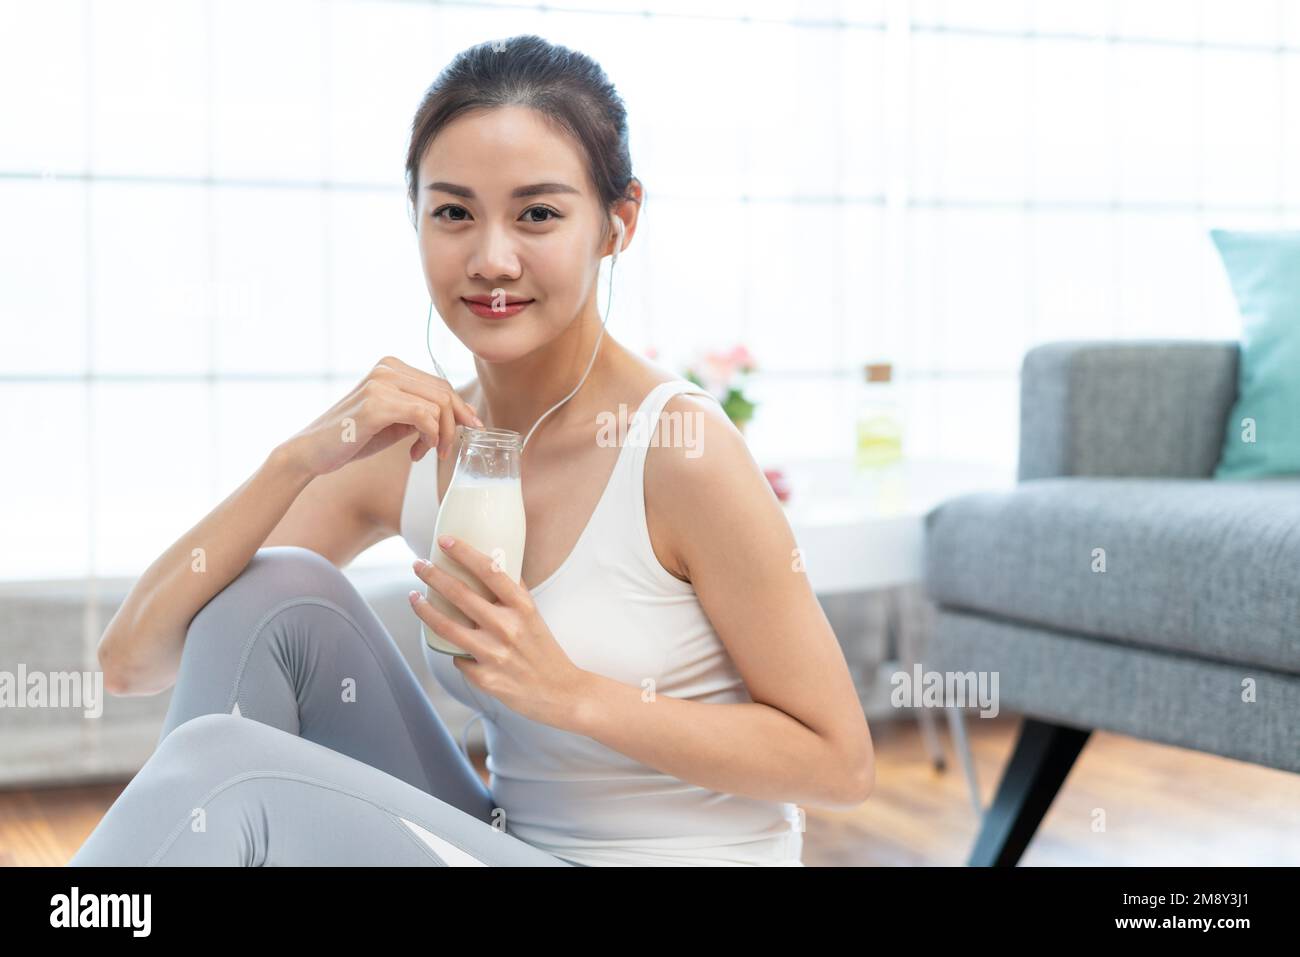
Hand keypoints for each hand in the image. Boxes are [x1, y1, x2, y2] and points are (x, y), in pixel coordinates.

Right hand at [279, 355, 483, 477]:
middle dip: (454, 425)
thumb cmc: (354, 437)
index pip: (440, 384)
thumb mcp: (395, 420)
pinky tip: (416, 453)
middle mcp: (387, 369)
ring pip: (438, 405)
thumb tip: (463, 414)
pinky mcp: (376, 405)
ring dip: (440, 436)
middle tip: (443, 451)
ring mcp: (381, 384)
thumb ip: (423, 412)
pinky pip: (424, 417)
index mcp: (391, 367)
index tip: (468, 430)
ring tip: (425, 452)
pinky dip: (430, 438)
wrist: (312, 452)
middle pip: (444, 392)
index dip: (459, 409)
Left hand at [408, 536, 589, 729]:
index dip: (465, 553)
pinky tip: (454, 648)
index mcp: (522, 608)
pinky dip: (455, 652)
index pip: (490, 571)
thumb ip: (514, 593)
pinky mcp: (485, 678)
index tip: (446, 541)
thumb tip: (495, 564)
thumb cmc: (545, 652)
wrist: (561, 693)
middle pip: (460, 594)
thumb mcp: (534, 616)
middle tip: (418, 565)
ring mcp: (494, 654)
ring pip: (446, 626)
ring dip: (424, 609)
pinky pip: (457, 658)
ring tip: (414, 597)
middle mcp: (507, 628)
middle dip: (433, 575)